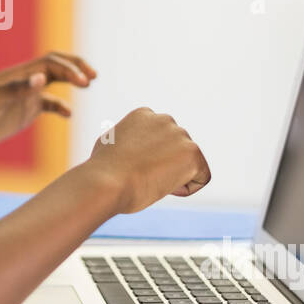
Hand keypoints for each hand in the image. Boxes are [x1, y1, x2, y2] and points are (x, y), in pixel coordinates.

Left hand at [0, 52, 97, 155]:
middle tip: (93, 77)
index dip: (69, 68)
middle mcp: (24, 82)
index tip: (84, 82)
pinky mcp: (23, 113)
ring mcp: (24, 97)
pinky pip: (48, 105)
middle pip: (56, 67)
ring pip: (55, 83)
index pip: (50, 63)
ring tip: (88, 85)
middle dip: (76, 67)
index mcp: (17, 75)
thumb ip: (16, 90)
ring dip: (72, 81)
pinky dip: (61, 106)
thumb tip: (44, 78)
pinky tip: (68, 114)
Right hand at [87, 107, 210, 213]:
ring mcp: (180, 134)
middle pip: (176, 150)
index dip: (149, 159)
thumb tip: (126, 145)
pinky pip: (201, 177)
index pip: (160, 139)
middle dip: (166, 166)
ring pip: (189, 163)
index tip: (134, 169)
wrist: (107, 182)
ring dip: (175, 176)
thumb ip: (126, 140)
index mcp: (143, 115)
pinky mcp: (193, 153)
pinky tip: (165, 188)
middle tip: (143, 178)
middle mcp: (165, 119)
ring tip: (152, 182)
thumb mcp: (109, 145)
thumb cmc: (102, 171)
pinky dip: (186, 188)